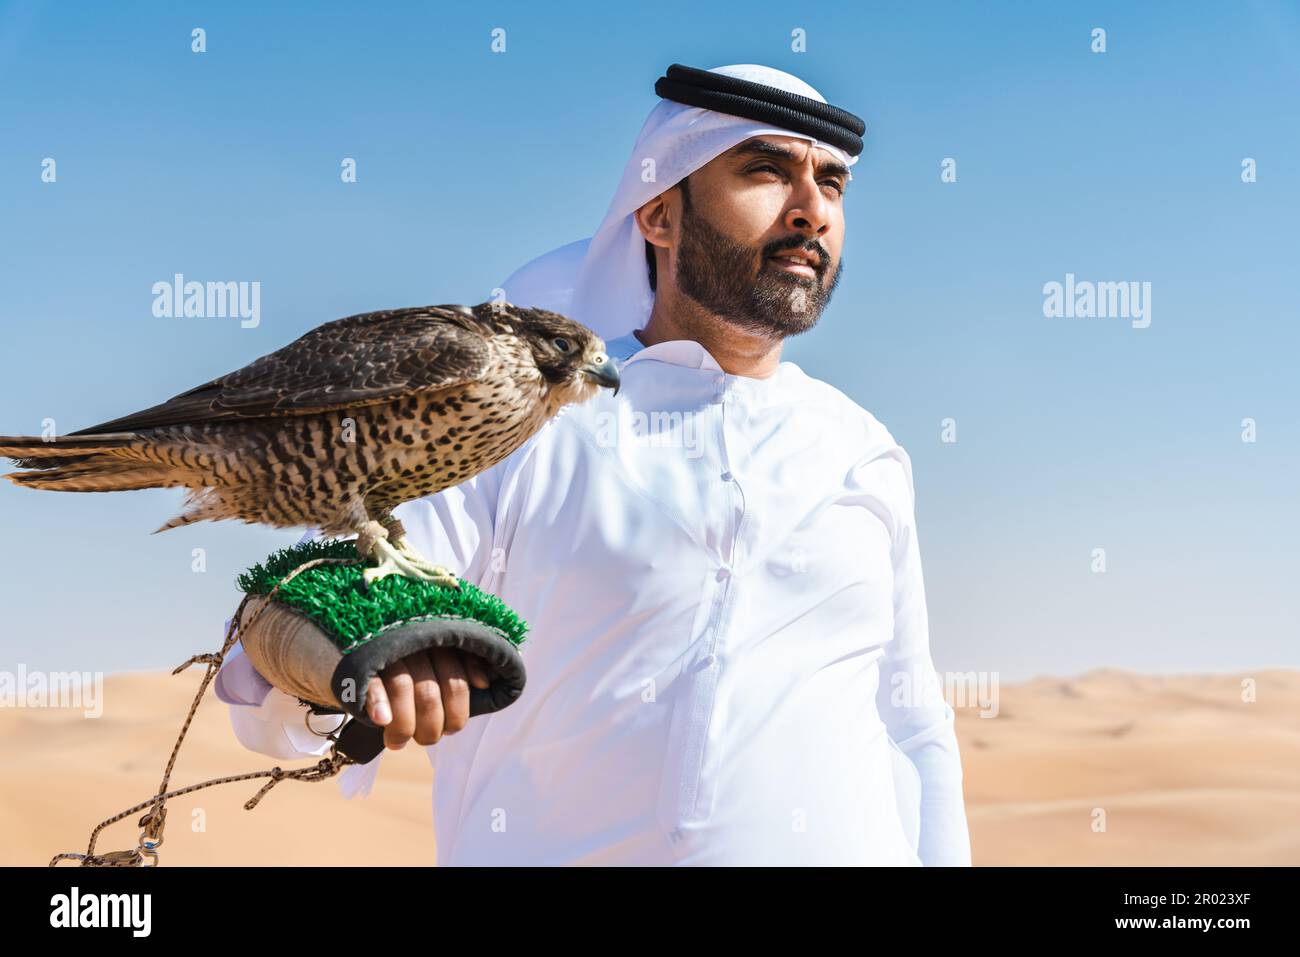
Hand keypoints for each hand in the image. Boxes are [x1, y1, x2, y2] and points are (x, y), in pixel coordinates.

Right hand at [366, 649, 491, 749]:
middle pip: (428, 693)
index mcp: (439, 641)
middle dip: (430, 727)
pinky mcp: (358, 662)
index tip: (452, 728)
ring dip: (403, 725)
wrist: (358, 649)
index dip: (458, 710)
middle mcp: (414, 642)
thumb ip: (461, 672)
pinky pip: (371, 683)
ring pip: (402, 689)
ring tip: (398, 742)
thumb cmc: (411, 667)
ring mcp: (386, 651)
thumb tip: (483, 684)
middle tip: (425, 739)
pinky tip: (381, 720)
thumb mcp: (439, 664)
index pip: (456, 681)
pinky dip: (378, 703)